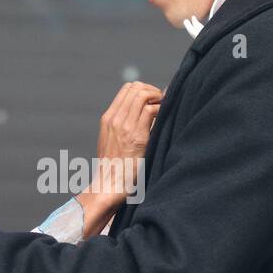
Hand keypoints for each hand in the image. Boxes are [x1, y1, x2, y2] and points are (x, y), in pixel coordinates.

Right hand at [77, 81, 162, 231]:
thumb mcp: (113, 142)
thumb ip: (124, 126)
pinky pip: (151, 110)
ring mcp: (124, 126)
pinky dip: (161, 110)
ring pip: (142, 94)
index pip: (127, 88)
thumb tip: (145, 113)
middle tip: (162, 104)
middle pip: (135, 87)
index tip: (154, 101)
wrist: (109, 186)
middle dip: (153, 91)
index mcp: (108, 119)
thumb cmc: (116, 168)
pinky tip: (164, 121)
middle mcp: (114, 119)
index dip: (144, 89)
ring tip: (164, 111)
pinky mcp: (136, 136)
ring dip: (158, 99)